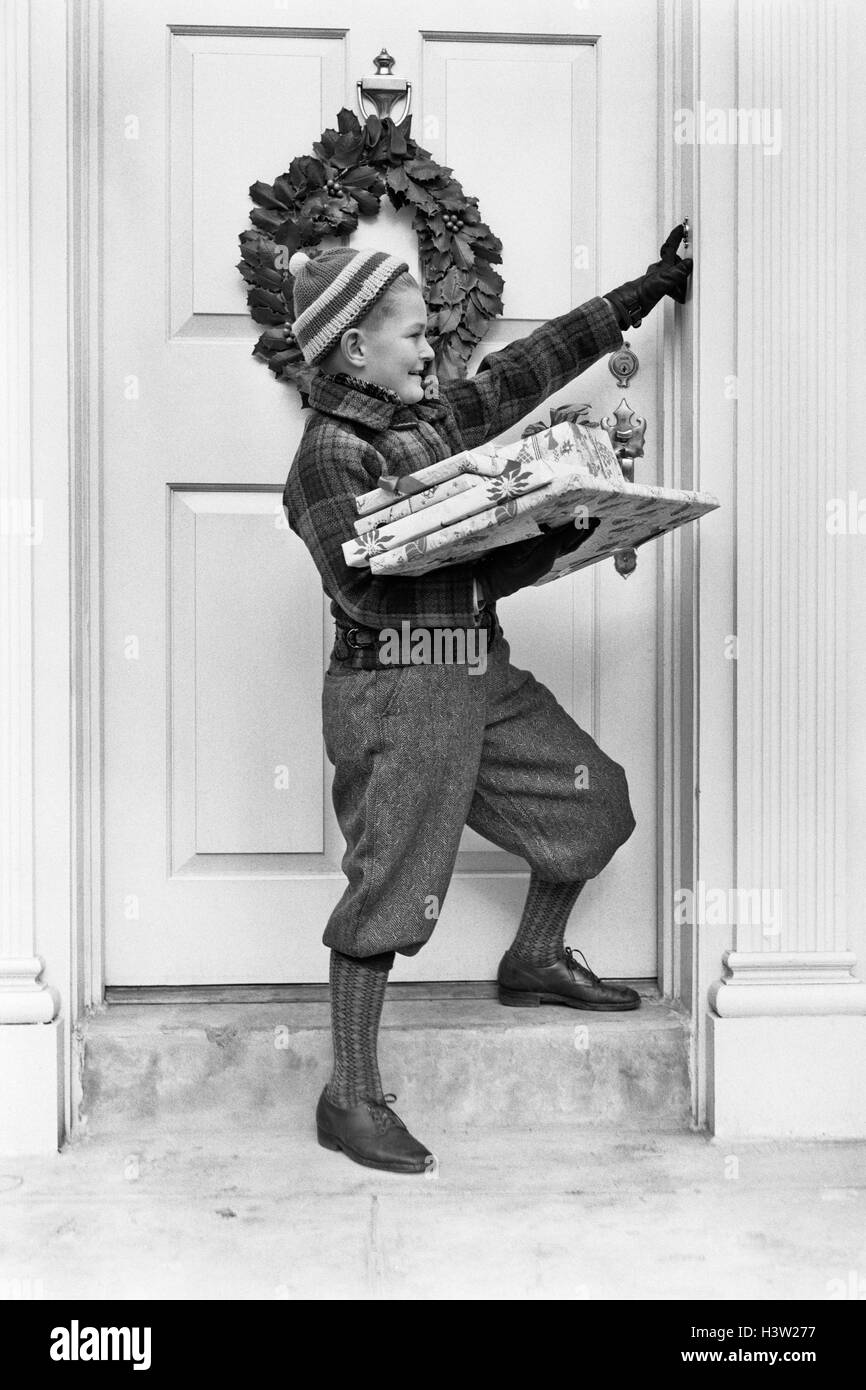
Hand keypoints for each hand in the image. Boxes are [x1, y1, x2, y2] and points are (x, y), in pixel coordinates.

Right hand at [475, 516, 600, 603]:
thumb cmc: (499, 568)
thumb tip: (546, 529)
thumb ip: (530, 541)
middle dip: (585, 532)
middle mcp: (548, 561)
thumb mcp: (512, 553)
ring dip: (579, 537)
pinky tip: (569, 537)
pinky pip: (560, 550)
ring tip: (590, 527)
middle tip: (598, 520)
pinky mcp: (540, 564)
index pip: (564, 538)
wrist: (492, 586)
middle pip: (571, 544)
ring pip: (567, 548)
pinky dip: (568, 541)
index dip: (577, 527)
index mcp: (544, 557)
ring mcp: (545, 564)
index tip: (588, 516)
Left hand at [603, 224, 692, 329]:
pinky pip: (670, 287)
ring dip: (680, 281)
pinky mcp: (655, 291)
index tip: (681, 228)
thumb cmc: (641, 292)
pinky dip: (676, 290)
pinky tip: (677, 295)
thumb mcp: (663, 281)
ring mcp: (657, 281)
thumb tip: (688, 264)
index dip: (676, 237)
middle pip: (674, 263)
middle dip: (682, 265)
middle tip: (689, 268)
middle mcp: (659, 272)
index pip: (670, 247)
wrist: (629, 306)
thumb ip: (676, 272)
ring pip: (673, 276)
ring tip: (684, 288)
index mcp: (661, 266)